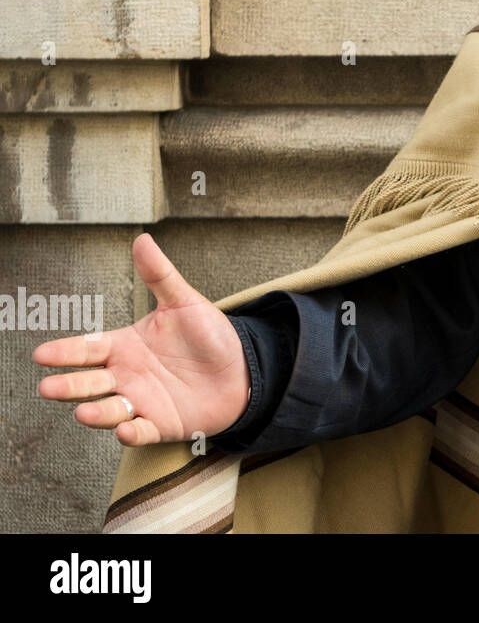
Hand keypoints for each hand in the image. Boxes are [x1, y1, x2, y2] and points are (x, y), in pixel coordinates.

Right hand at [32, 233, 250, 446]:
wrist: (242, 368)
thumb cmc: (209, 335)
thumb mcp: (184, 302)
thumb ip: (160, 275)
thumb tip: (142, 239)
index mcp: (125, 346)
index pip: (88, 348)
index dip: (65, 352)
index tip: (41, 353)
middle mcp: (126, 376)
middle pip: (90, 382)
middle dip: (68, 386)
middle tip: (48, 387)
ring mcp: (141, 402)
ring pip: (109, 410)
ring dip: (95, 412)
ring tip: (83, 410)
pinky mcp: (160, 424)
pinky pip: (141, 432)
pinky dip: (131, 433)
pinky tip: (125, 429)